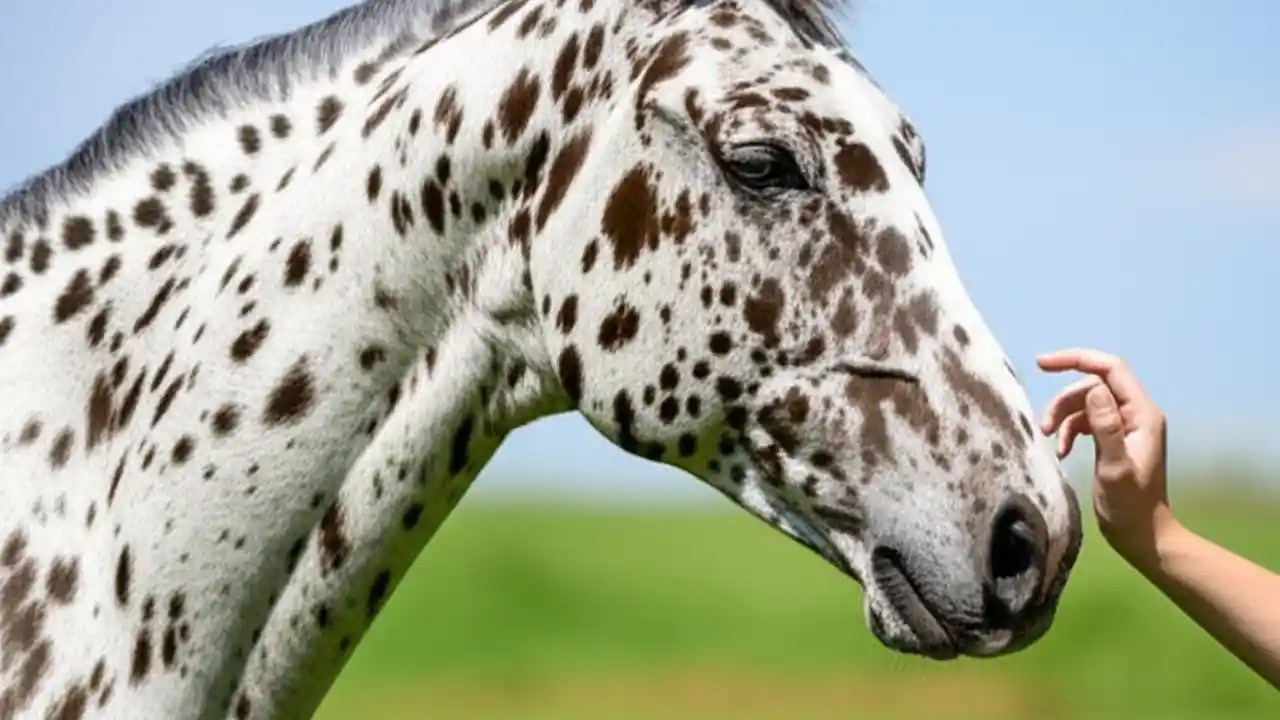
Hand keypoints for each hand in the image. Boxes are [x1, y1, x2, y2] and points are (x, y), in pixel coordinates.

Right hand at [1036, 349, 1174, 565]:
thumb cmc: (1130, 507)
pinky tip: (1061, 452)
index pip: (1109, 369)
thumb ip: (1106, 429)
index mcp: (1142, 414)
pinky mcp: (1114, 439)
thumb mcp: (1115, 469)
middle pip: (1092, 386)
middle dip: (1062, 401)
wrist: (1142, 534)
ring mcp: (1126, 426)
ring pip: (1085, 403)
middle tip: (1042, 427)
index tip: (1042, 363)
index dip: (1076, 360)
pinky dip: (1068, 431)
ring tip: (1048, 440)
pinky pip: (1085, 421)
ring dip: (1062, 417)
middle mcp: (1136, 414)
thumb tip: (1094, 391)